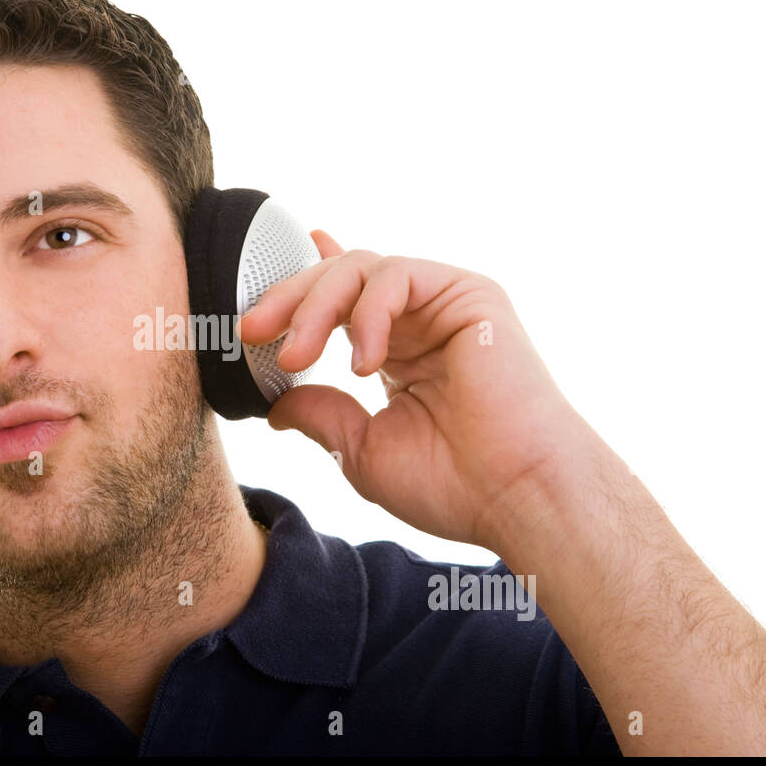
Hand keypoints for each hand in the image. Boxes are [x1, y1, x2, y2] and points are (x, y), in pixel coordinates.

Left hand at [236, 232, 595, 551]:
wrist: (516, 497)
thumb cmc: (453, 485)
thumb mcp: (360, 450)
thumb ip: (321, 415)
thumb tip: (275, 404)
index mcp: (398, 353)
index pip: (344, 301)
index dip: (300, 288)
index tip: (258, 297)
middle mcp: (420, 322)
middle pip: (339, 279)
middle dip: (287, 300)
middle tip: (250, 331)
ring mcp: (445, 304)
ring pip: (360, 269)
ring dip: (315, 307)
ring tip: (296, 357)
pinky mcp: (469, 294)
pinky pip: (397, 275)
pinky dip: (367, 313)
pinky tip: (364, 363)